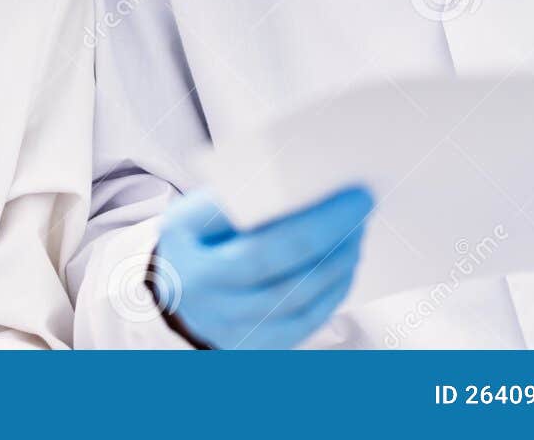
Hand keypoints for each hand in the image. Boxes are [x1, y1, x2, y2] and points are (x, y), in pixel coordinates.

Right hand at [154, 185, 372, 348]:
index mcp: (190, 257)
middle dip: (334, 243)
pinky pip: (303, 326)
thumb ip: (240, 200)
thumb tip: (308, 187)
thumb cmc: (193, 237)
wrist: (173, 287)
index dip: (316, 226)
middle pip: (287, 278)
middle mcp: (207, 301)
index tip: (352, 198)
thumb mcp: (198, 210)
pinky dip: (331, 295)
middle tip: (361, 213)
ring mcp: (229, 330)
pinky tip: (344, 269)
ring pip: (299, 305)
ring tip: (356, 236)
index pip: (263, 248)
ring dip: (338, 268)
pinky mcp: (252, 346)